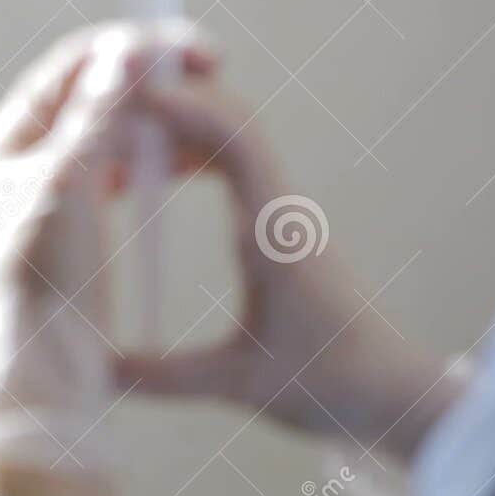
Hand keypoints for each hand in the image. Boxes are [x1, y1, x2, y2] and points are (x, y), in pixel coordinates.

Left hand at [0, 21, 214, 423]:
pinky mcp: (77, 213)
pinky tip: (187, 159)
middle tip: (210, 64)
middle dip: (151, 73)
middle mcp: (22, 152)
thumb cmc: (43, 276)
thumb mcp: (68, 185)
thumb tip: (124, 47)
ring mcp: (49, 181)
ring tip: (206, 107)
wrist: (40, 362)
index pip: (73, 64)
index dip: (134, 44)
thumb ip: (95, 115)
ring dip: (156, 109)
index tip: (190, 46)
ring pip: (110, 122)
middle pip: (93, 87)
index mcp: (7, 138)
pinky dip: (152, 150)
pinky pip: (119, 160)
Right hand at [110, 57, 466, 461]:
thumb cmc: (329, 385)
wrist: (397, 395)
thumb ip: (163, 377)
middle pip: (233, 123)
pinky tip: (160, 174)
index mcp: (273, 234)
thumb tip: (97, 375)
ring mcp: (285, 214)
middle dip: (175, 103)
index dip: (185, 109)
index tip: (132, 100)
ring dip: (183, 127)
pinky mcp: (284, 226)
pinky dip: (197, 153)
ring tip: (122, 147)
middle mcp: (282, 211)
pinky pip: (238, 165)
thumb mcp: (238, 384)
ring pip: (234, 139)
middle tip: (110, 110)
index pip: (235, 143)